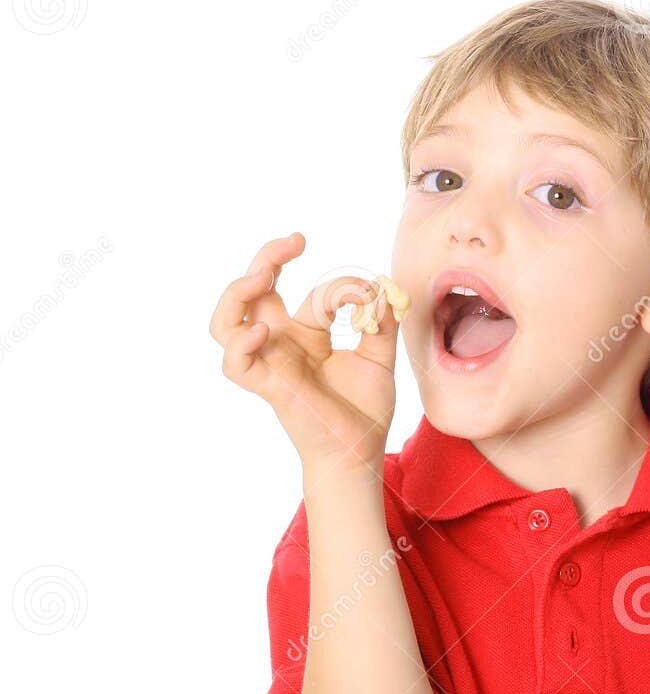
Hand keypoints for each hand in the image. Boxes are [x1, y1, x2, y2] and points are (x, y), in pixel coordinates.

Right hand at [210, 232, 397, 472]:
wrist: (360, 453)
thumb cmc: (364, 410)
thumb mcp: (379, 357)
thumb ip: (380, 322)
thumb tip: (380, 287)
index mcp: (306, 334)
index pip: (314, 293)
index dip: (342, 288)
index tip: (370, 293)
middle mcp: (281, 343)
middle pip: (251, 291)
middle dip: (267, 258)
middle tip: (294, 241)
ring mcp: (271, 363)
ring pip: (224, 321)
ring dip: (236, 293)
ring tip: (262, 276)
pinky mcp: (269, 386)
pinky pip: (235, 364)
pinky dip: (240, 344)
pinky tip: (263, 332)